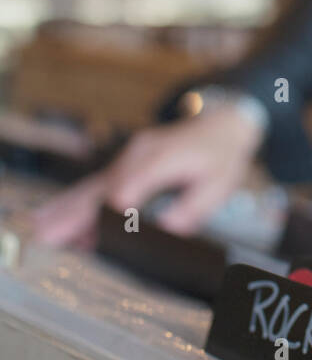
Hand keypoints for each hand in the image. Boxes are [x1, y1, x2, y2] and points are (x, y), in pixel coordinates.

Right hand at [30, 103, 265, 249]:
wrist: (219, 125)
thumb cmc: (219, 156)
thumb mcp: (218, 184)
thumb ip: (192, 208)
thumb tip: (166, 229)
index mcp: (164, 156)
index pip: (131, 184)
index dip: (113, 208)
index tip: (96, 233)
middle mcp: (139, 154)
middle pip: (102, 187)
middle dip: (76, 213)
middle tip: (50, 235)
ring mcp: (127, 158)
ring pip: (92, 186)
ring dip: (67, 209)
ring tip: (43, 229)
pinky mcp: (123, 165)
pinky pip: (96, 185)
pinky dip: (76, 203)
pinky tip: (57, 217)